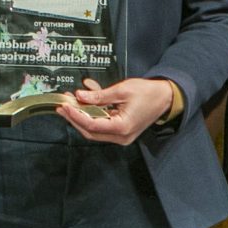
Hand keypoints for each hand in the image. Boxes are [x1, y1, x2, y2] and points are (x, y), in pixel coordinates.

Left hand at [58, 76, 178, 144]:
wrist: (165, 98)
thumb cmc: (147, 93)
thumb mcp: (122, 90)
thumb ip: (99, 96)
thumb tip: (79, 96)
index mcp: (122, 127)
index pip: (92, 125)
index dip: (76, 116)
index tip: (65, 106)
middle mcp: (121, 136)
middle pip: (90, 132)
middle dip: (74, 118)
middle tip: (62, 106)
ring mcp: (121, 136)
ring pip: (94, 130)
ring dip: (82, 117)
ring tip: (70, 103)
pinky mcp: (121, 132)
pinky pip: (102, 126)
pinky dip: (93, 116)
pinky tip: (85, 103)